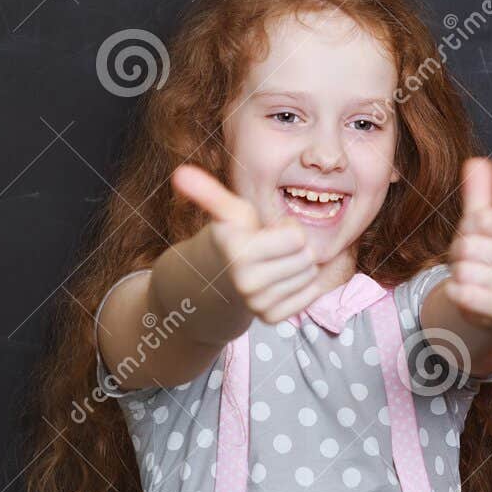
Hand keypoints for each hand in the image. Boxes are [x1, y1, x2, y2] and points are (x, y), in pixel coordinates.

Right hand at [172, 163, 323, 324]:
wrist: (218, 279)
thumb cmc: (232, 237)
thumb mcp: (226, 213)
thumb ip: (208, 192)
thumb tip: (181, 173)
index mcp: (237, 251)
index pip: (297, 238)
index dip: (288, 228)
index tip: (270, 230)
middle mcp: (246, 282)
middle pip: (307, 257)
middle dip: (296, 247)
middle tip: (274, 247)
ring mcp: (258, 303)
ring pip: (310, 276)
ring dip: (299, 265)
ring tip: (277, 262)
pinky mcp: (270, 318)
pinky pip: (310, 296)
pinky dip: (303, 286)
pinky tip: (282, 279)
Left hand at [444, 157, 491, 329]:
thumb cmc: (486, 260)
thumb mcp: (481, 225)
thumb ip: (479, 194)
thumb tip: (476, 161)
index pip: (480, 218)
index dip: (466, 229)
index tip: (474, 237)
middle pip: (467, 246)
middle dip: (459, 256)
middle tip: (470, 263)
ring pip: (462, 272)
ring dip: (459, 278)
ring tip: (472, 281)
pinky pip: (465, 295)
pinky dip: (457, 295)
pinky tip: (467, 295)